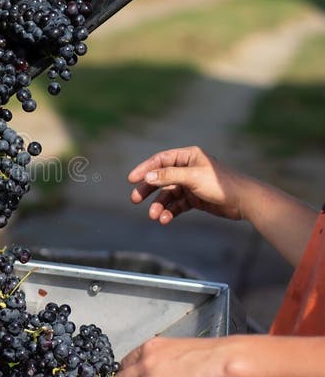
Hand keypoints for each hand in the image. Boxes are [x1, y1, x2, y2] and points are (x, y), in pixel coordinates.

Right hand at [128, 146, 247, 224]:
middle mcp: (188, 169)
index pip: (161, 160)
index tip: (132, 179)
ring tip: (154, 216)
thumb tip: (147, 176)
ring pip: (168, 194)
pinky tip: (165, 219)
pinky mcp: (195, 199)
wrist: (244, 201)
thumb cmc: (221, 184)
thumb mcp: (192, 177)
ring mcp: (191, 184)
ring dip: (160, 205)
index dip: (145, 169)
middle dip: (149, 190)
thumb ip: (168, 176)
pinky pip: (177, 204)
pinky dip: (170, 211)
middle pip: (161, 178)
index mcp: (188, 156)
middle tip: (135, 199)